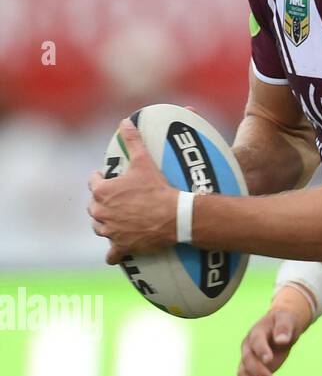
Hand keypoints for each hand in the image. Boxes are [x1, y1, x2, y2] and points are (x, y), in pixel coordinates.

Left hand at [87, 119, 177, 264]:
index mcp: (102, 191)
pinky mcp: (121, 246)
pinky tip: (118, 250)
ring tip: (118, 220)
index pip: (93, 183)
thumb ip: (133, 140)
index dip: (101, 179)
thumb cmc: (158, 188)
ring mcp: (110, 231)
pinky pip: (111, 254)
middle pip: (94, 207)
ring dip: (106, 224)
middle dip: (102, 203)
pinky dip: (114, 253)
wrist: (174, 216)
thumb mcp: (144, 162)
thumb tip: (125, 121)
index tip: (108, 178)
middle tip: (117, 199)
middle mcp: (100, 212)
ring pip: (99, 228)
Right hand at [237, 292, 310, 375]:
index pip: (256, 342)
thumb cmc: (285, 321)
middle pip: (248, 361)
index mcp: (256, 333)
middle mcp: (248, 347)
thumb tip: (282, 341)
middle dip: (258, 372)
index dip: (261, 351)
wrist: (282, 326)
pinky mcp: (253, 370)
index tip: (269, 360)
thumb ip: (284, 328)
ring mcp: (248, 360)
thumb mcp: (287, 319)